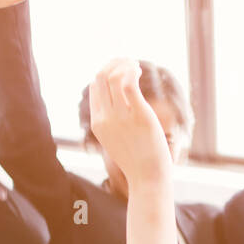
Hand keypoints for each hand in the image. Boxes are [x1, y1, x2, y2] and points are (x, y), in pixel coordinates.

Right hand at [89, 58, 171, 188]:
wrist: (148, 179)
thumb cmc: (138, 163)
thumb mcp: (118, 142)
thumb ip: (115, 124)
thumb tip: (122, 110)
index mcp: (98, 124)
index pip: (95, 88)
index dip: (106, 74)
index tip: (121, 72)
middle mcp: (105, 118)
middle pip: (101, 78)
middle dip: (114, 64)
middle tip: (129, 64)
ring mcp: (121, 117)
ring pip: (113, 76)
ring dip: (123, 64)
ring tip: (135, 66)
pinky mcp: (139, 115)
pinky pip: (129, 82)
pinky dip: (132, 70)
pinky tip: (139, 70)